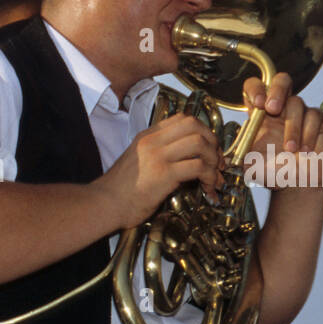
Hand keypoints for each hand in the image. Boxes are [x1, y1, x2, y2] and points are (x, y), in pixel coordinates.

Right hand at [99, 113, 223, 228]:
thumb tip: (188, 160)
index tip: (210, 149)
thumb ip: (160, 154)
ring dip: (214, 160)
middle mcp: (154, 141)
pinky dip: (210, 177)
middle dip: (213, 142)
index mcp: (148, 136)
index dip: (204, 131)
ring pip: (200, 143)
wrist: (104, 204)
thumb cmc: (121, 190)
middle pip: (195, 125)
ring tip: (214, 177)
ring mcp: (158, 155)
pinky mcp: (164, 173)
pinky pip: (199, 167)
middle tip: (218, 162)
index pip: (183, 119)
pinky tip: (208, 189)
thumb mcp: (139, 161)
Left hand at [240, 73, 322, 188]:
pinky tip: (305, 150)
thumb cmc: (272, 172)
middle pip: (282, 80)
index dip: (256, 89)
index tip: (258, 104)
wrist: (296, 185)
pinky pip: (314, 116)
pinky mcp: (318, 120)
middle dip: (277, 90)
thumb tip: (224, 156)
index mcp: (261, 113)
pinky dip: (309, 134)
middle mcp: (281, 108)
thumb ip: (239, 155)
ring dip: (292, 127)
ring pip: (297, 103)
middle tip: (272, 109)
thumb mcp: (250, 164)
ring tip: (290, 149)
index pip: (256, 87)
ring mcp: (300, 112)